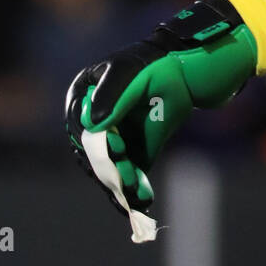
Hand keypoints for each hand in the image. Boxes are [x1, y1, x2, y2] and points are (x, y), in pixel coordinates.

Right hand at [64, 0, 255, 240]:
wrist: (184, 71)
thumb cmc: (152, 64)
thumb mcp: (128, 73)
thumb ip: (111, 96)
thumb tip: (94, 125)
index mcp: (80, 99)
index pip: (81, 130)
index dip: (95, 144)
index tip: (115, 149)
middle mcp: (91, 124)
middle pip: (95, 155)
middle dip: (111, 170)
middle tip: (128, 182)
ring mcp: (111, 140)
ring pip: (111, 170)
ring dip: (122, 186)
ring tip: (139, 197)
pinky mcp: (132, 153)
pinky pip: (129, 175)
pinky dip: (134, 191)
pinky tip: (142, 202)